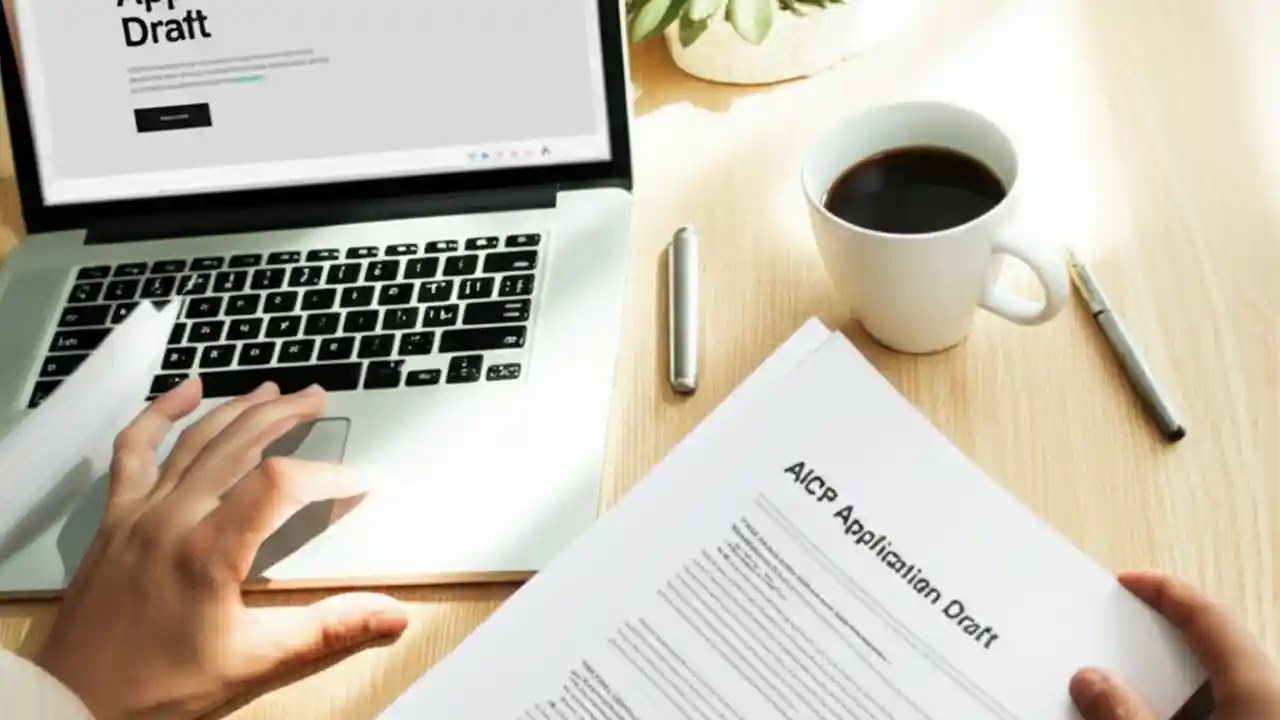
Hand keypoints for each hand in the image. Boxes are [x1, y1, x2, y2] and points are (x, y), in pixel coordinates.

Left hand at [35, 379, 408, 718]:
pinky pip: (134, 449)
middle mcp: (172, 518)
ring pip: (196, 440)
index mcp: (209, 551)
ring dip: (240, 408)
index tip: (362, 480)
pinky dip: (160, 413)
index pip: (281, 483)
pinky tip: (188, 390)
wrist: (76, 704)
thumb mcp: (255, 661)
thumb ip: (328, 630)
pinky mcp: (115, 516)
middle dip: (286, 416)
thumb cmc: (161, 687)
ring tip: (276, 389)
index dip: (329, 474)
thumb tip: (392, 616)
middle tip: (320, 399)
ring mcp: (139, 512)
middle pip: (240, 443)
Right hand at [1071, 571, 1279, 718]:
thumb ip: (1125, 712)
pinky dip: (1191, 705)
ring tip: (1132, 691)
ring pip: (1221, 683)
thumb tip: (1091, 682)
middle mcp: (1272, 695)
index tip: (1128, 581)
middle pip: (1215, 647)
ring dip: (1175, 681)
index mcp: (1258, 684)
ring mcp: (1269, 714)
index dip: (1163, 590)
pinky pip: (1227, 708)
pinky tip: (1157, 715)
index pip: (1207, 613)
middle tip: (1125, 633)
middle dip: (1164, 638)